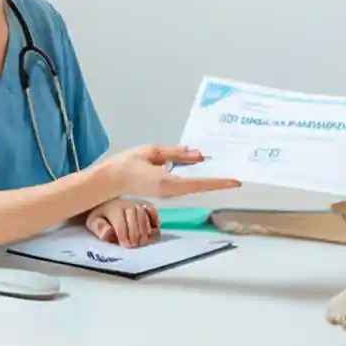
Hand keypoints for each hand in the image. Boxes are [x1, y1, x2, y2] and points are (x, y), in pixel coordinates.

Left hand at [87, 198, 159, 247]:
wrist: (104, 204)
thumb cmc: (99, 217)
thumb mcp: (93, 223)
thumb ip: (99, 228)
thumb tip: (108, 233)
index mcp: (112, 208)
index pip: (120, 221)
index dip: (124, 234)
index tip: (125, 246)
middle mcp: (126, 203)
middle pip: (134, 216)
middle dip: (135, 232)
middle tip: (135, 245)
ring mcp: (136, 203)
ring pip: (143, 213)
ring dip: (144, 228)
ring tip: (143, 241)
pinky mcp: (143, 205)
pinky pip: (151, 208)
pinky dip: (154, 217)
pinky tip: (154, 227)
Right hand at [100, 145, 240, 198]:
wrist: (109, 180)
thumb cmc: (126, 164)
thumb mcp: (153, 151)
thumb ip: (177, 154)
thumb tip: (199, 155)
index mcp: (168, 182)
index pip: (199, 183)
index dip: (218, 182)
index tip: (235, 181)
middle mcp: (171, 191)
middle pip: (200, 187)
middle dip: (218, 181)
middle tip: (236, 175)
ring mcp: (168, 193)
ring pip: (194, 187)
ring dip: (209, 180)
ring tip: (225, 171)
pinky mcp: (165, 191)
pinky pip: (186, 185)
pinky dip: (197, 179)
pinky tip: (203, 169)